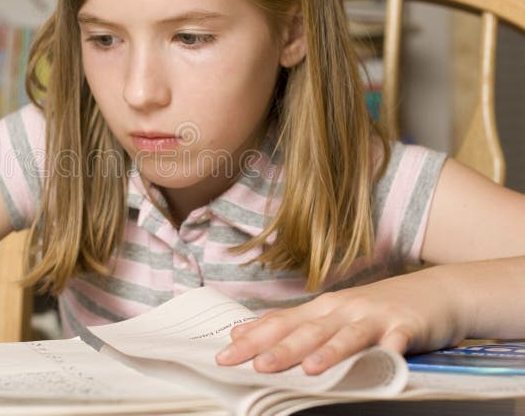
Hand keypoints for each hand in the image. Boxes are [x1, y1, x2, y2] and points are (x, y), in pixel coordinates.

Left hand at [215, 267, 469, 374]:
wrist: (436, 290)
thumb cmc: (377, 309)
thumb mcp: (331, 315)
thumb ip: (292, 325)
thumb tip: (243, 330)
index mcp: (321, 310)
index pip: (280, 324)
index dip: (252, 339)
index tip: (224, 355)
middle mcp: (342, 310)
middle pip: (307, 331)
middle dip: (279, 349)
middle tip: (253, 366)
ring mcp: (375, 316)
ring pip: (347, 336)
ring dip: (328, 352)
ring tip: (308, 369)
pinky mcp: (407, 325)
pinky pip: (397, 339)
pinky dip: (389, 349)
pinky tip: (383, 359)